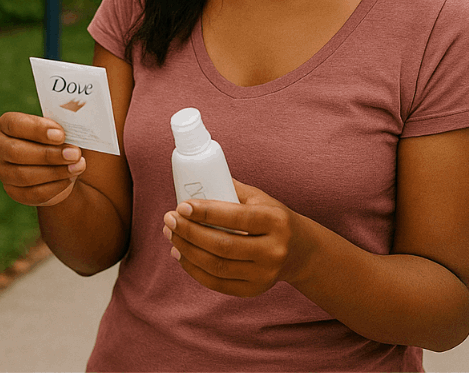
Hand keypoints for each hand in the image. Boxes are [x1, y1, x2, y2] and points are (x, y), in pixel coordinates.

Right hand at [0, 112, 86, 206]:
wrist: (64, 165)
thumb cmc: (61, 139)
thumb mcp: (64, 127)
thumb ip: (66, 123)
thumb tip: (76, 122)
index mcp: (8, 124)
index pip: (14, 124)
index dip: (37, 130)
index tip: (61, 135)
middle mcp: (0, 147)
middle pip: (15, 152)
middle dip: (48, 154)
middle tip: (74, 154)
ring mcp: (4, 171)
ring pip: (23, 175)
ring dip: (55, 171)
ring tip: (77, 166)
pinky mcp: (14, 191)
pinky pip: (32, 193)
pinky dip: (55, 187)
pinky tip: (70, 178)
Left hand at [162, 180, 313, 297]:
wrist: (300, 251)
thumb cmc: (273, 218)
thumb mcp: (261, 198)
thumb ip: (231, 188)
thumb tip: (196, 178)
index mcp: (276, 222)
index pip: (237, 218)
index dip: (206, 212)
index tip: (181, 206)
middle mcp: (274, 250)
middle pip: (223, 245)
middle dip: (189, 232)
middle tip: (169, 219)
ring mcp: (265, 274)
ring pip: (216, 266)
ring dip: (186, 250)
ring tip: (171, 235)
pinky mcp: (255, 290)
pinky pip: (217, 283)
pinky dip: (193, 269)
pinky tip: (180, 254)